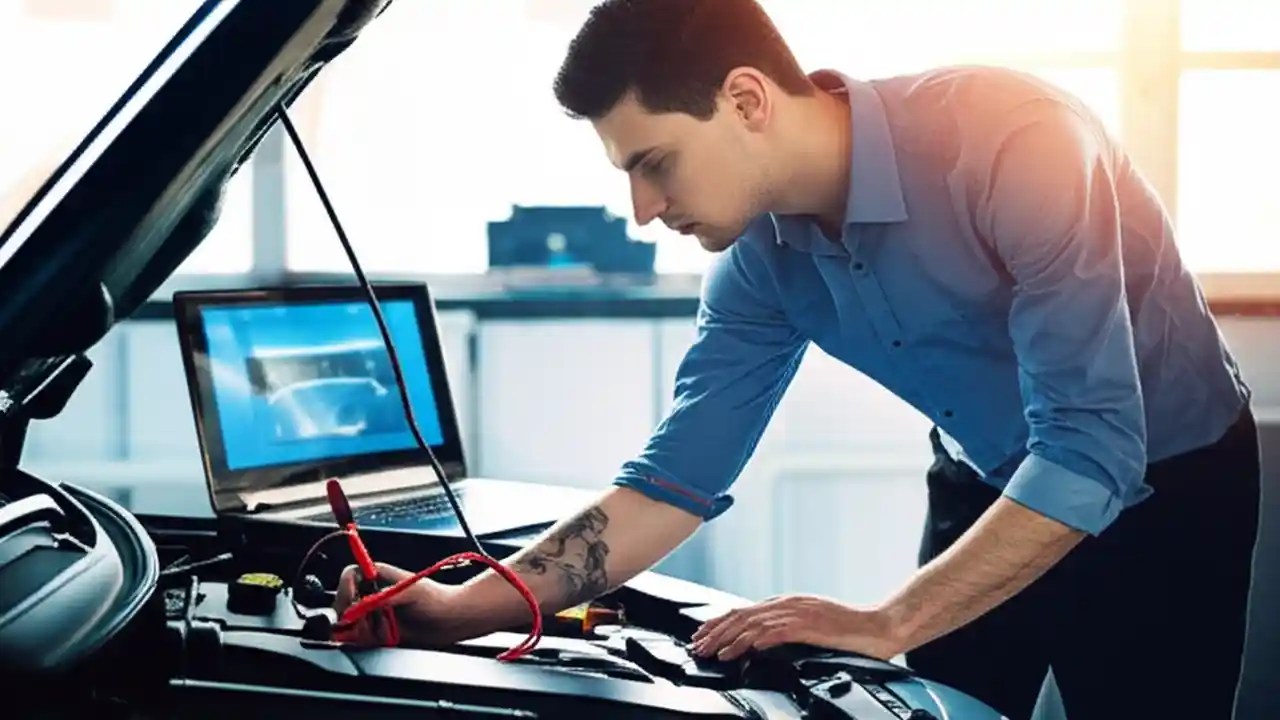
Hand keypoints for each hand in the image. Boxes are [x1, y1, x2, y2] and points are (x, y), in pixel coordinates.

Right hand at [332, 562, 463, 647]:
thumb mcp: (412, 592)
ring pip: (351, 624)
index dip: (346, 587)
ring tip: (387, 629)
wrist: (452, 621)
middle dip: (353, 615)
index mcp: (379, 576)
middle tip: (366, 623)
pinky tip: (388, 637)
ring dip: (365, 630)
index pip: (351, 575)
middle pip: (344, 603)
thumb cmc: (437, 600)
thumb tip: (362, 604)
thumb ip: (385, 597)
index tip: (352, 601)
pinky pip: (362, 639)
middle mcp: (373, 595)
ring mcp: (374, 614)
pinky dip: (371, 641)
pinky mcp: (378, 632)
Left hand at [690, 594, 902, 661]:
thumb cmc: (850, 630)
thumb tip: (762, 639)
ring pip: (751, 624)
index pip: (745, 610)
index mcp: (788, 603)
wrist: (878, 627)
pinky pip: (772, 633)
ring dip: (726, 638)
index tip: (703, 634)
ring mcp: (797, 613)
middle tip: (697, 644)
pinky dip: (751, 642)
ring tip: (710, 651)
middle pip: (742, 615)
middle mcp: (788, 604)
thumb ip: (788, 627)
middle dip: (715, 630)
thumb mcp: (812, 624)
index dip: (721, 622)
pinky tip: (738, 651)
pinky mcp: (807, 626)